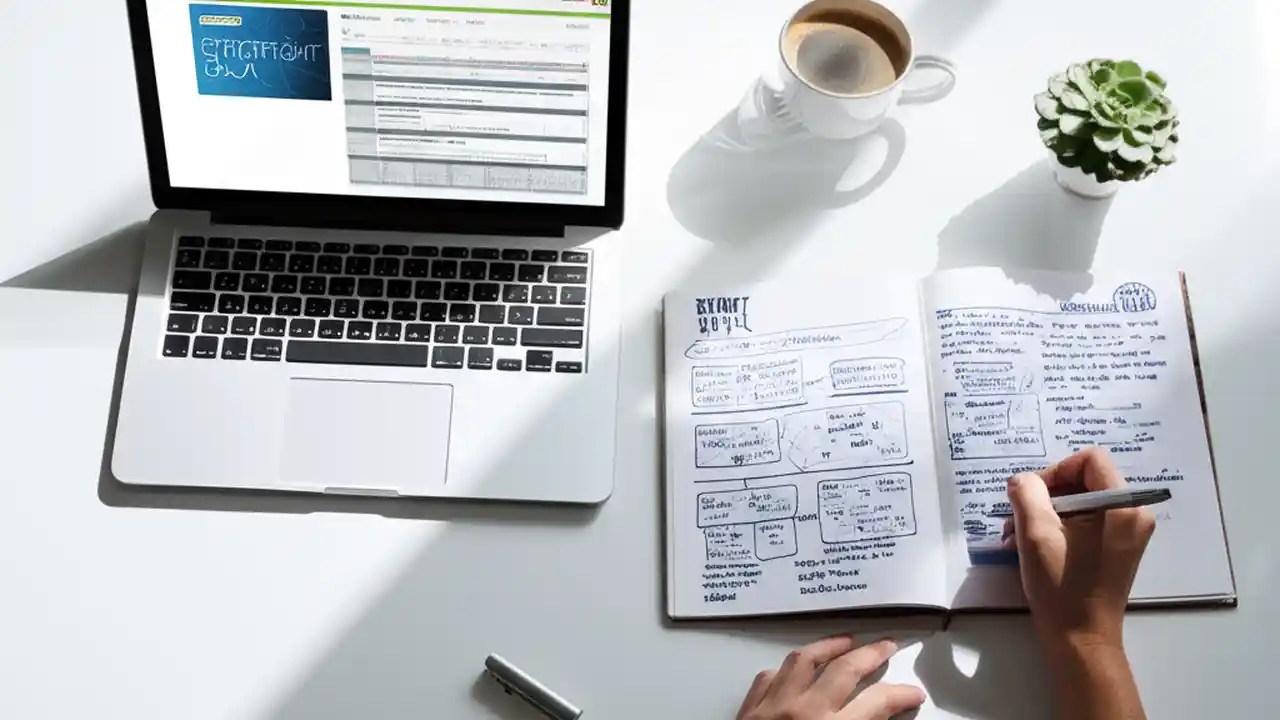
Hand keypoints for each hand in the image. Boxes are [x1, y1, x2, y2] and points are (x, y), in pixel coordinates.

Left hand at [736, 637, 923, 719]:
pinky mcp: (748, 709)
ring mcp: (772, 706)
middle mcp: (803, 711)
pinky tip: (796, 668)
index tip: (913, 693)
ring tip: (845, 641)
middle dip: (871, 653)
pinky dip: (786, 670)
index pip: (878, 703)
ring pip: (804, 660)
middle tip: (887, 646)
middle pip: (845, 669)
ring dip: (828, 647)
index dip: (900, 695)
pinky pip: (769, 677)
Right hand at [1006, 446, 1155, 652]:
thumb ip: (1027, 493)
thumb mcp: (1036, 534)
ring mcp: (1129, 532)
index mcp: (1123, 507)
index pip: (1090, 460)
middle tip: (1017, 519)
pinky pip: (1088, 520)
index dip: (1056, 470)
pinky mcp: (1119, 547)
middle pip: (1086, 479)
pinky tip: (1035, 545)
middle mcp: (1134, 514)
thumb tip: (1023, 480)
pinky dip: (1060, 526)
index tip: (1032, 497)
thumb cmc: (1060, 586)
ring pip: (1083, 500)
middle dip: (1047, 495)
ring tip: (1017, 535)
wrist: (1080, 638)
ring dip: (1048, 512)